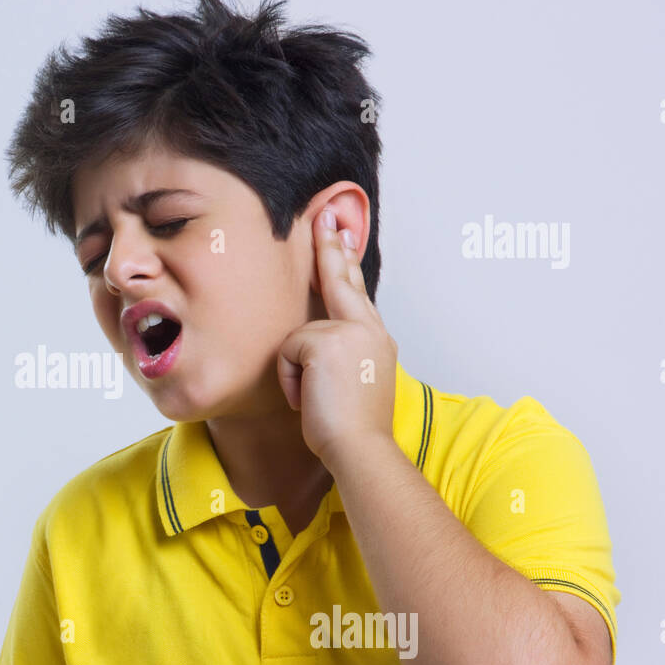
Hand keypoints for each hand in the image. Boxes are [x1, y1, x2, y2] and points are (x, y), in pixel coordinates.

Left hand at [277, 207, 398, 468]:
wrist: (360, 448)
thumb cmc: (351, 430)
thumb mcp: (350, 384)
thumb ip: (338, 356)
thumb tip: (315, 345)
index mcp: (375, 340)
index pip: (356, 292)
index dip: (346, 262)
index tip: (340, 232)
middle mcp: (368, 329)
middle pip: (341, 280)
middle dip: (331, 247)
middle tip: (324, 216)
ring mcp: (350, 332)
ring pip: (298, 335)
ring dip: (296, 372)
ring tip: (313, 400)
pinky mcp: (326, 340)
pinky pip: (288, 351)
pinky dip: (290, 380)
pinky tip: (307, 399)